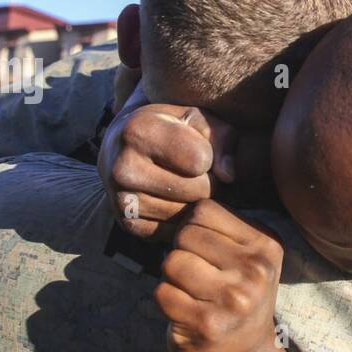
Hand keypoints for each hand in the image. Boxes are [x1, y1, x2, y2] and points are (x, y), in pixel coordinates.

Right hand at [99, 87, 235, 240]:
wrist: (124, 147)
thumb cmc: (170, 129)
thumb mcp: (197, 120)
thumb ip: (222, 139)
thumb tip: (229, 176)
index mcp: (138, 131)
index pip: (199, 159)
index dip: (208, 155)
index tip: (197, 148)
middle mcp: (123, 168)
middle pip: (198, 190)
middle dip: (208, 181)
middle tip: (197, 171)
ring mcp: (121, 200)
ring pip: (188, 214)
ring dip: (197, 201)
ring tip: (185, 183)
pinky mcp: (128, 226)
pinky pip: (175, 231)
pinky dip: (182, 218)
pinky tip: (174, 199)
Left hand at [155, 200, 283, 351]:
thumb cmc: (237, 299)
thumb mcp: (248, 259)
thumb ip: (222, 228)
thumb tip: (176, 197)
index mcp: (267, 246)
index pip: (205, 210)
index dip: (193, 228)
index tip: (206, 253)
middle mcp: (256, 271)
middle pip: (186, 234)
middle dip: (181, 252)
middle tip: (197, 277)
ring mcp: (233, 299)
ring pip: (172, 262)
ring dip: (171, 278)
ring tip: (192, 294)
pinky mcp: (207, 324)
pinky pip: (163, 293)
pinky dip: (166, 302)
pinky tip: (187, 313)